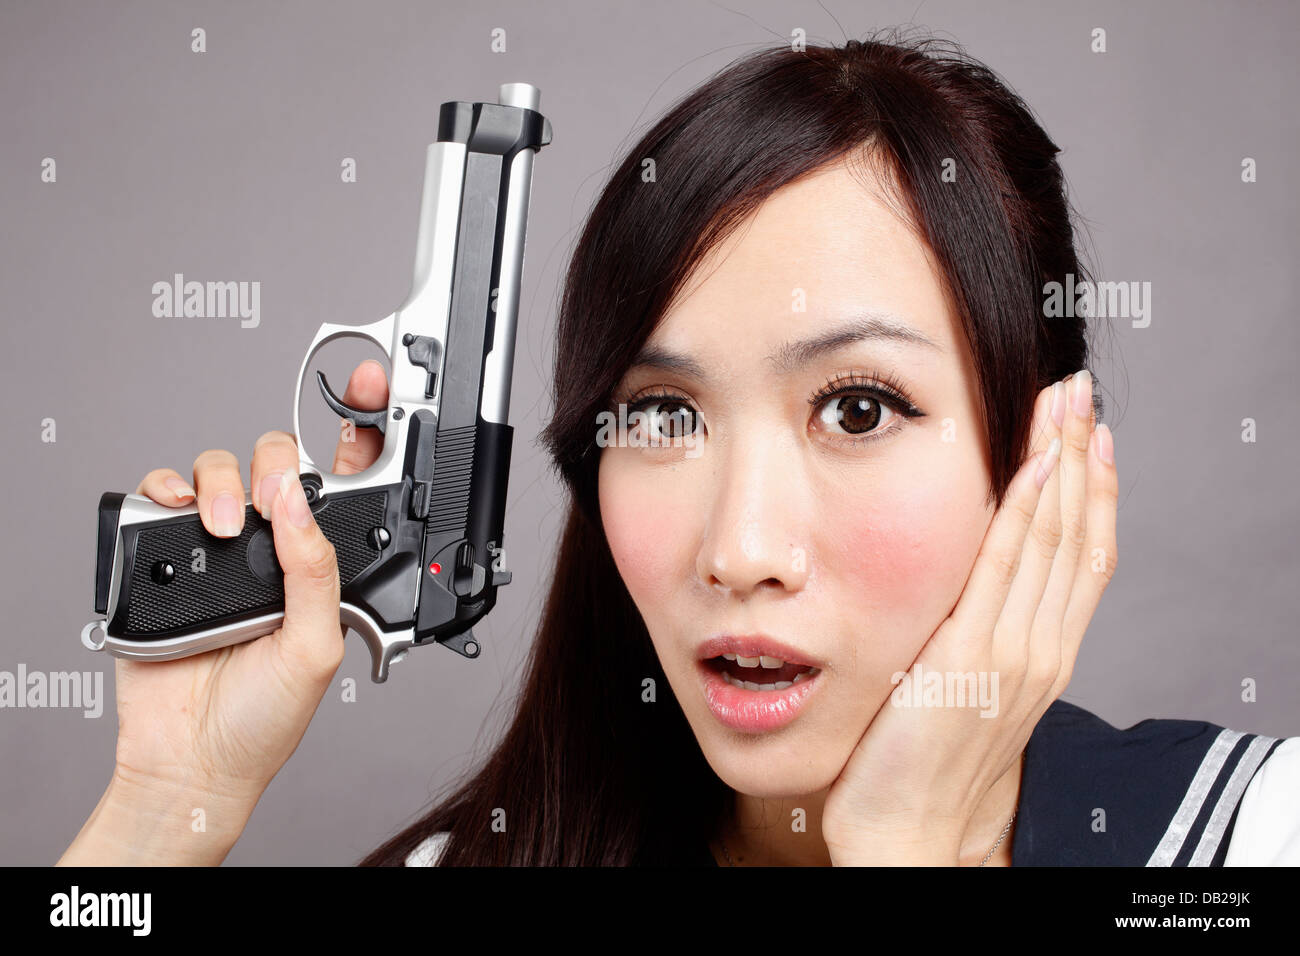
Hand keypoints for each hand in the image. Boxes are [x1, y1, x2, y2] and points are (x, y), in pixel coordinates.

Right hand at [58, 360, 389, 864]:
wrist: (194, 760)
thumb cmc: (267, 716)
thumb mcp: (318, 645)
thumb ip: (318, 569)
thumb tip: (298, 498)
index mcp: (324, 562)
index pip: (347, 481)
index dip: (359, 431)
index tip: (367, 393)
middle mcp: (274, 546)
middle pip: (277, 460)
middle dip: (277, 458)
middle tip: (273, 493)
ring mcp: (220, 548)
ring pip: (220, 468)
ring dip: (222, 480)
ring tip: (226, 526)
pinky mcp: (166, 554)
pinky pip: (163, 494)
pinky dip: (169, 488)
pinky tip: (185, 514)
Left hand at [821, 370, 1117, 864]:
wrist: (907, 832)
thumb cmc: (917, 766)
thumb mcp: (958, 690)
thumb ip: (970, 639)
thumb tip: (955, 591)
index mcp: (1040, 657)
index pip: (1082, 559)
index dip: (1091, 494)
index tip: (1089, 437)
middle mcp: (1041, 650)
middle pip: (1077, 535)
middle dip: (1082, 458)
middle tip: (1081, 392)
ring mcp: (1014, 653)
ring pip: (1054, 541)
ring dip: (1061, 464)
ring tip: (1066, 403)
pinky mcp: (974, 657)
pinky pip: (1006, 569)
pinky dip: (1025, 513)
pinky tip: (1033, 464)